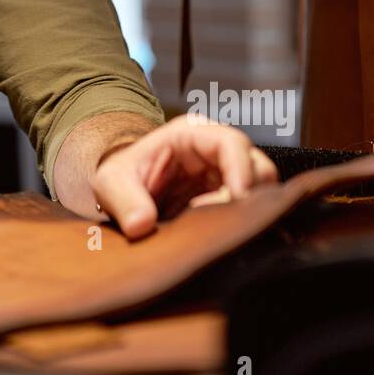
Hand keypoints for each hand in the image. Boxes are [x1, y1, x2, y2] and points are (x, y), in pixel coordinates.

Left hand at [89, 115, 278, 239]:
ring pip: (262, 191)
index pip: (230, 143)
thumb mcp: (111, 184)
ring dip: (250, 213)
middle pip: (258, 167)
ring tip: (223, 234)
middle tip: (227, 225)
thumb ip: (125, 201)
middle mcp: (216, 152)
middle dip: (250, 196)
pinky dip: (245, 226)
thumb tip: (141, 224)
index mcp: (191, 134)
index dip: (240, 168)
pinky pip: (250, 212)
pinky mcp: (229, 201)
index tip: (238, 198)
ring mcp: (227, 177)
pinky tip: (225, 240)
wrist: (121, 194)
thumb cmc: (119, 179)